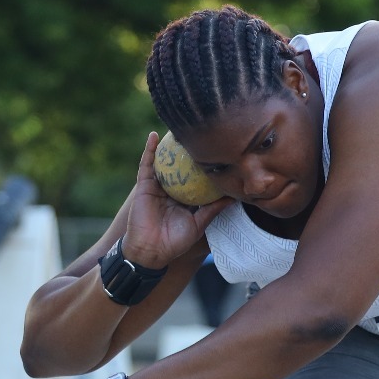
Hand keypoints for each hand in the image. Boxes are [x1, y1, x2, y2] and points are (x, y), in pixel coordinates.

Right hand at [121, 132, 228, 266]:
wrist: (151, 251)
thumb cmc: (175, 241)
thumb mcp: (199, 223)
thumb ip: (213, 209)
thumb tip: (233, 196)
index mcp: (184, 198)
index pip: (195, 178)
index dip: (203, 166)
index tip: (216, 152)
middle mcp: (171, 190)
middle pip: (180, 166)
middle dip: (187, 151)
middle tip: (200, 134)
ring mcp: (157, 186)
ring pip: (163, 162)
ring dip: (168, 146)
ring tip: (177, 128)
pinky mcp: (144, 185)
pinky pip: (146, 164)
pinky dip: (149, 150)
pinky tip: (154, 136)